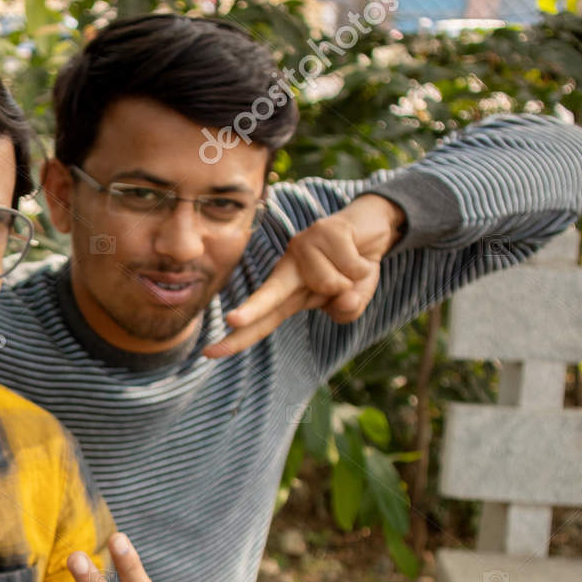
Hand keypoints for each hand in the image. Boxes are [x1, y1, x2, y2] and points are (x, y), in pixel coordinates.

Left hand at [202, 193, 405, 357]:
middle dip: (252, 310)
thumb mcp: (353, 300)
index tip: (209, 352)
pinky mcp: (324, 230)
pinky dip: (362, 266)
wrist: (372, 228)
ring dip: (352, 280)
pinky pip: (350, 266)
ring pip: (331, 282)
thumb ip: (346, 310)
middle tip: (232, 320)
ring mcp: (303, 246)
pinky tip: (358, 253)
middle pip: (269, 294)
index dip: (238, 338)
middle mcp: (289, 267)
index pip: (262, 320)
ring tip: (352, 266)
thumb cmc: (353, 268)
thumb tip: (343, 300)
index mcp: (288, 290)